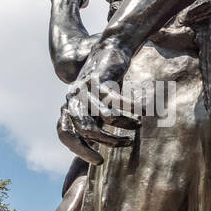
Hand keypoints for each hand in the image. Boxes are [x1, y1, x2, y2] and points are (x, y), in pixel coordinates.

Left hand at [60, 40, 137, 160]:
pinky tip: (145, 111)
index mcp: (69, 106)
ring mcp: (86, 88)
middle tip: (123, 144)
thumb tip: (102, 146)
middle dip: (105, 141)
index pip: (65, 133)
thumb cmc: (105, 82)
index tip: (99, 160)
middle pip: (83, 129)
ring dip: (124, 124)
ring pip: (104, 117)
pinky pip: (118, 102)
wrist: (108, 50)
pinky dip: (133, 108)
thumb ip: (94, 121)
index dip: (79, 149)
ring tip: (137, 126)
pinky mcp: (102, 80)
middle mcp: (73, 98)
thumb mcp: (95, 104)